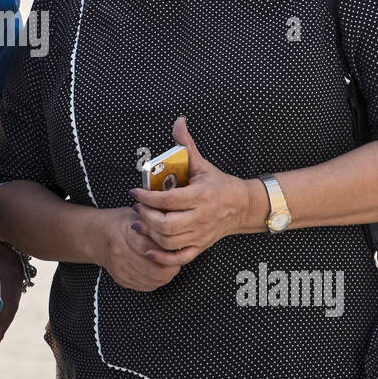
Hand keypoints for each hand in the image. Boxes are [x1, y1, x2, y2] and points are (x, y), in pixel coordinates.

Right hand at [95, 206, 183, 291]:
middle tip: (177, 257)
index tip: (177, 246)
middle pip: (155, 270)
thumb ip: (155, 224)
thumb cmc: (122, 222)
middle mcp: (119, 254)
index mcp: (123, 234)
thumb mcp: (138, 215)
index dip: (168, 251)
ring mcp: (120, 270)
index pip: (152, 249)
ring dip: (167, 274)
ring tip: (170, 263)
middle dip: (171, 266)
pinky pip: (147, 286)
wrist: (97, 236)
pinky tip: (159, 268)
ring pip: (154, 281)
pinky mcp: (122, 280)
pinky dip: (158, 279)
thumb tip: (178, 232)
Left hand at [128, 115, 251, 266]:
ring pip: (169, 241)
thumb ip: (187, 145)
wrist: (243, 207)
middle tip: (136, 207)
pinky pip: (180, 258)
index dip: (147, 197)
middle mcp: (201, 217)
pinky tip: (148, 249)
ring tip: (138, 222)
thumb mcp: (202, 164)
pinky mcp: (200, 246)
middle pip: (166, 224)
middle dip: (146, 216)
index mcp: (201, 196)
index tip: (134, 191)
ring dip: (149, 234)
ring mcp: (200, 234)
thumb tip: (179, 121)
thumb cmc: (219, 184)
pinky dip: (162, 257)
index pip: (168, 200)